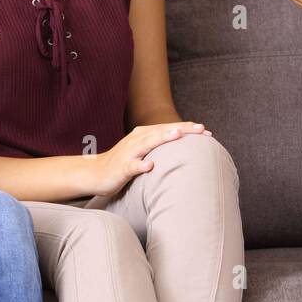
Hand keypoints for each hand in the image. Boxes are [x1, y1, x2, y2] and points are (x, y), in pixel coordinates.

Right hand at [86, 122, 210, 195]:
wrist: (95, 173)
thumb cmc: (123, 163)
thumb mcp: (143, 151)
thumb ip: (160, 147)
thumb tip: (184, 148)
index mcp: (144, 135)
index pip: (169, 129)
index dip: (188, 128)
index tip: (207, 131)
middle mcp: (137, 140)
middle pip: (162, 131)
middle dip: (182, 129)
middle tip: (201, 129)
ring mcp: (129, 153)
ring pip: (147, 143)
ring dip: (162, 138)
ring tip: (177, 135)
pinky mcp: (121, 167)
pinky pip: (132, 166)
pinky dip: (141, 164)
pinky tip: (150, 166)